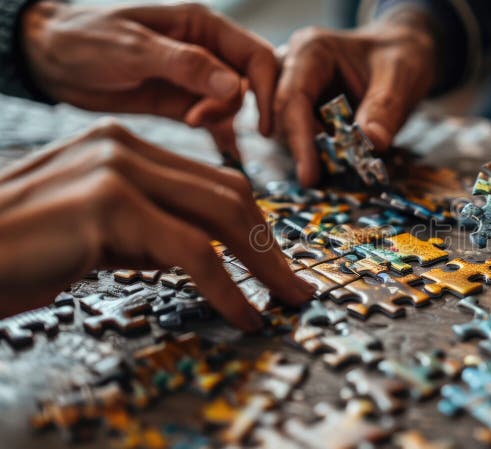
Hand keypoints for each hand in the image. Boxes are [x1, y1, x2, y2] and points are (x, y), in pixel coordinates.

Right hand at [0, 120, 313, 328]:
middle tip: (294, 285)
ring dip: (262, 266)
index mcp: (121, 147)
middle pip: (227, 194)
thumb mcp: (93, 232)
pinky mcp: (107, 206)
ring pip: (220, 217)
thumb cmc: (15, 254)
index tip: (275, 261)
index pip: (212, 182)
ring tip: (284, 301)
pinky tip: (243, 313)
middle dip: (269, 245)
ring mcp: (115, 171)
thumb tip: (201, 254)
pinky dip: (227, 288)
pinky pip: (192, 252)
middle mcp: (122, 147)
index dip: (254, 226)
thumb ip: (143, 230)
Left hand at [21, 2, 279, 156]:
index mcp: (202, 26)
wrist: (49, 59)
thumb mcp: (135, 47)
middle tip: (202, 120)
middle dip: (237, 106)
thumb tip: (233, 85)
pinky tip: (218, 148)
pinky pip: (212, 120)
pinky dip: (218, 134)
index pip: (256, 56)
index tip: (262, 122)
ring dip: (220, 119)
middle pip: (249, 83)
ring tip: (188, 122)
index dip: (267, 88)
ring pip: (232, 104)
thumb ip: (186, 65)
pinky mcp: (181, 103)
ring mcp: (194, 79)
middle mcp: (206, 51)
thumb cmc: (85, 38)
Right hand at [274, 8, 437, 185]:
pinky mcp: (304, 108)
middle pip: (282, 118)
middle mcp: (295, 67)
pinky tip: (340, 161)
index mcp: (312, 50)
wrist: (403, 51)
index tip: (310, 176)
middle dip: (303, 150)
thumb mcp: (401, 75)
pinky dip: (318, 153)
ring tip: (342, 167)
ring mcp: (296, 88)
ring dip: (311, 154)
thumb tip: (373, 142)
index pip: (293, 98)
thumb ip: (386, 108)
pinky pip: (301, 137)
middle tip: (329, 178)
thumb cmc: (401, 54)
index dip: (299, 140)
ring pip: (287, 132)